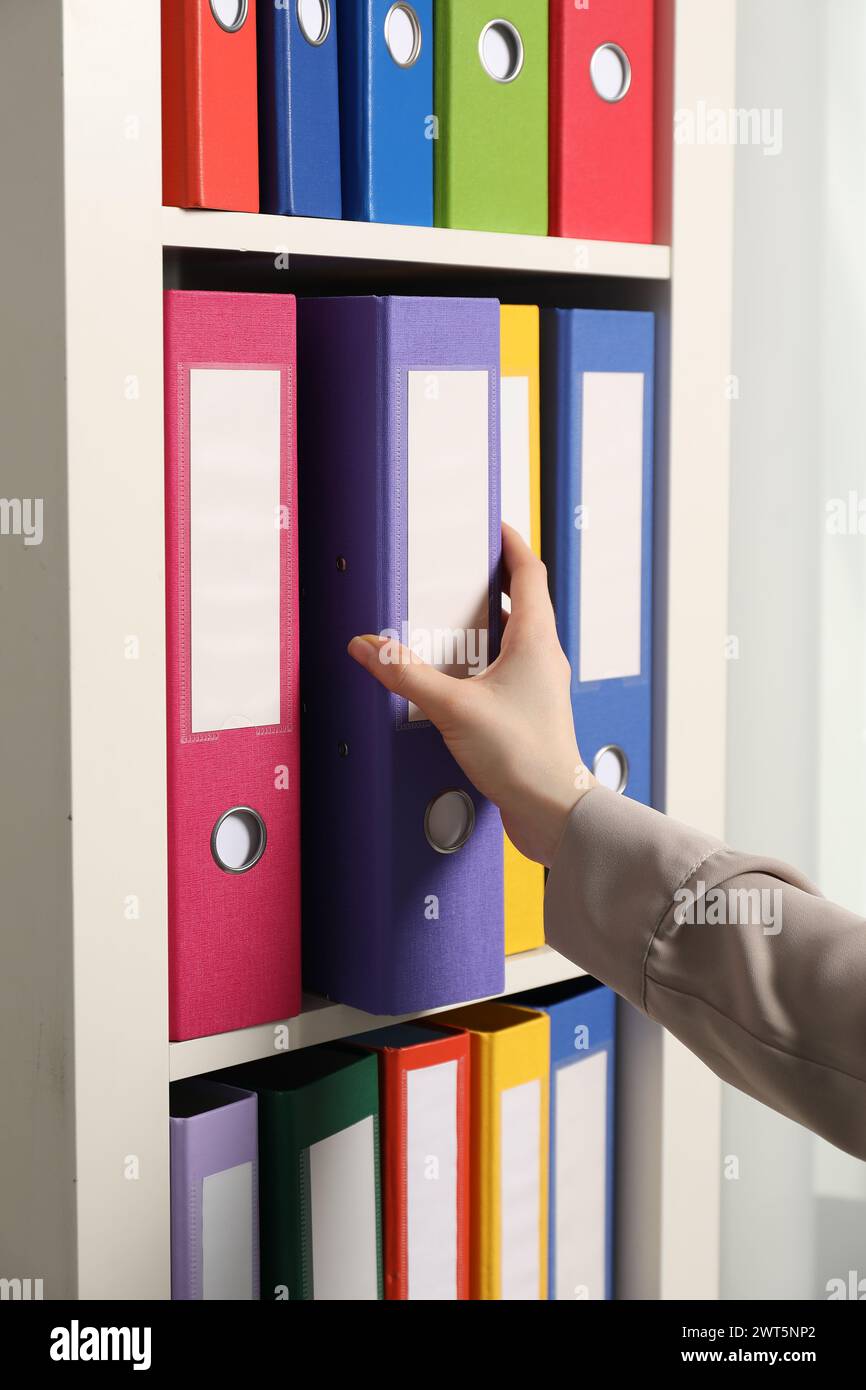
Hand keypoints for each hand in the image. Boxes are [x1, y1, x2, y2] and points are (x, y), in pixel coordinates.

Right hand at [347, 524, 594, 866]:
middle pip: (524, 603)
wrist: (554, 811)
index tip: (495, 527)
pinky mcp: (531, 713)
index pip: (529, 573)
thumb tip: (369, 647)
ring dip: (488, 625)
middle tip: (462, 571)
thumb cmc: (524, 758)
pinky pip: (508, 672)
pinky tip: (459, 678)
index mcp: (536, 640)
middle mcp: (545, 658)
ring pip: (516, 640)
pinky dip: (485, 661)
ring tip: (453, 621)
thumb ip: (406, 675)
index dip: (512, 544)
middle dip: (493, 583)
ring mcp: (541, 686)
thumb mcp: (453, 708)